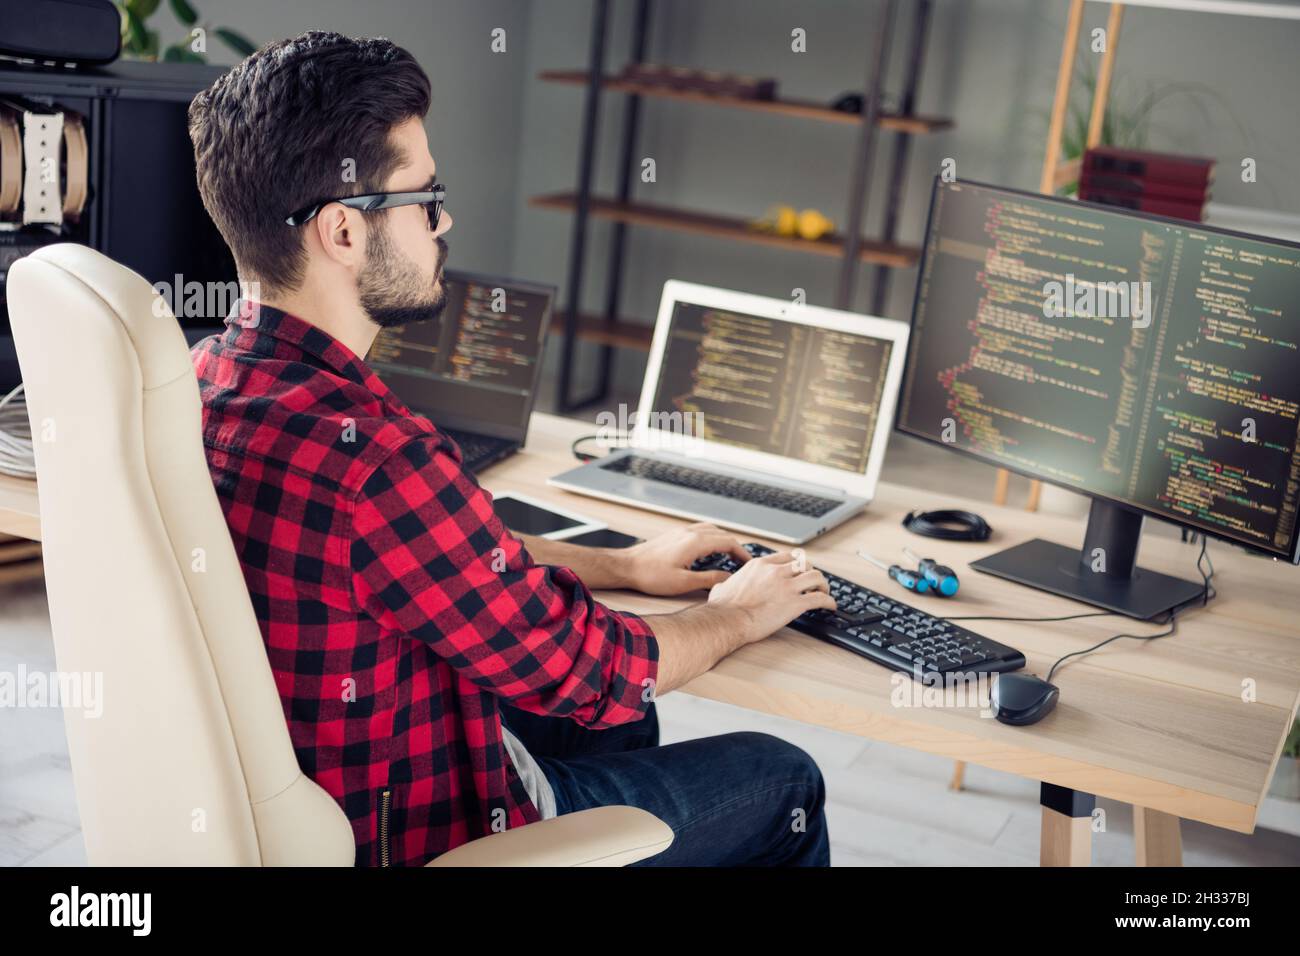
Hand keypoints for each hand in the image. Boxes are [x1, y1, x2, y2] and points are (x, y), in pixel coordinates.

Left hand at [622, 522, 752, 595]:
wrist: (626, 566)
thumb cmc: (650, 576)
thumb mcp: (683, 583)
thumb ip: (709, 579)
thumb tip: (728, 578)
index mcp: (695, 543)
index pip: (728, 542)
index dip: (742, 553)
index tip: (749, 564)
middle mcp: (690, 532)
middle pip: (722, 534)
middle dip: (735, 547)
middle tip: (742, 562)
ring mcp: (681, 531)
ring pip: (711, 530)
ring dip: (723, 541)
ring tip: (728, 556)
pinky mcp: (674, 534)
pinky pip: (700, 530)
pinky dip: (711, 538)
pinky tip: (708, 551)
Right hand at [706, 549, 835, 642]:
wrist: (728, 620)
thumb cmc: (723, 608)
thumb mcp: (722, 587)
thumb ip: (726, 583)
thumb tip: (720, 587)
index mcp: (760, 565)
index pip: (787, 557)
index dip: (796, 564)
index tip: (799, 571)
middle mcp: (775, 572)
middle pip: (804, 564)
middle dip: (811, 572)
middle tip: (813, 582)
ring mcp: (786, 587)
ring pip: (816, 577)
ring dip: (823, 584)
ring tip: (824, 592)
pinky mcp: (795, 604)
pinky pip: (820, 599)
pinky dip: (829, 602)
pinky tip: (830, 606)